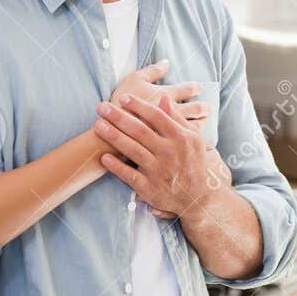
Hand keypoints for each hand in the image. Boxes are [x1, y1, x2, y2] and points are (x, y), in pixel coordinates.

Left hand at [94, 94, 234, 223]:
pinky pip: (129, 175)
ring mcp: (159, 171)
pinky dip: (116, 166)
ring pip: (132, 150)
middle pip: (140, 131)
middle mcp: (169, 153)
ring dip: (113, 137)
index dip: (139, 106)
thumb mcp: (194, 139)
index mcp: (181, 138)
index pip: (157, 117)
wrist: (199, 198)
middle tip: (102, 107)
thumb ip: (177, 119)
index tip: (123, 98)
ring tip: (98, 125)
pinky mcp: (149, 188)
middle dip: (119, 117)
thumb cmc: (194, 163)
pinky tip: (103, 157)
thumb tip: (163, 97)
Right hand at [110, 60, 208, 136]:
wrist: (111, 133)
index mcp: (166, 95)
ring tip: (203, 122)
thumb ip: (152, 71)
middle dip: (202, 108)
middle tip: (208, 108)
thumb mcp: (134, 80)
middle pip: (194, 109)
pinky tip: (192, 139)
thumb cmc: (121, 103)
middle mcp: (172, 113)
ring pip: (192, 127)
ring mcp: (170, 130)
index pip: (187, 90)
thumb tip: (167, 62)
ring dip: (199, 123)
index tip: (200, 87)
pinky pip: (183, 141)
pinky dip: (190, 139)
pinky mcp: (167, 144)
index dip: (194, 88)